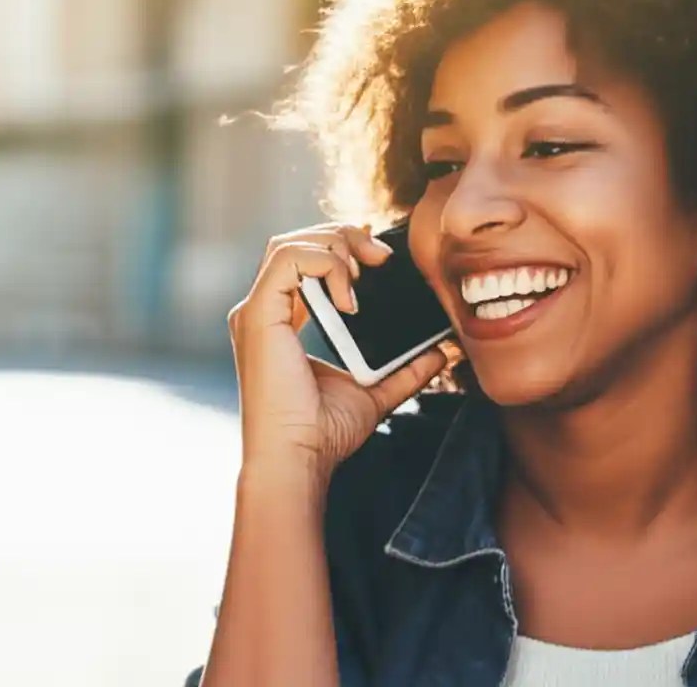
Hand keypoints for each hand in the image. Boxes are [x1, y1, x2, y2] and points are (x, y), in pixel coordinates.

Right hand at [227, 223, 447, 479]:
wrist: (300, 459)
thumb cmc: (324, 433)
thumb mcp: (375, 392)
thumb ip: (404, 370)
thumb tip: (440, 353)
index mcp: (282, 321)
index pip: (305, 261)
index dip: (342, 248)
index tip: (381, 260)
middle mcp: (264, 312)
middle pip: (297, 242)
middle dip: (343, 236)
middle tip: (381, 256)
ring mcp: (256, 312)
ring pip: (290, 243)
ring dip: (335, 245)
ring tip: (366, 271)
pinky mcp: (257, 316)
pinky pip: (289, 260)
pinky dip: (326, 265)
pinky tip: (350, 298)